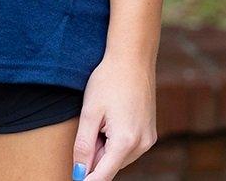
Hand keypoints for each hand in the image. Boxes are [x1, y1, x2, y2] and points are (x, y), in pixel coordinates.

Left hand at [72, 50, 156, 179]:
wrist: (133, 56)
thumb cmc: (109, 79)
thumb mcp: (90, 112)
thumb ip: (83, 147)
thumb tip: (79, 174)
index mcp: (125, 142)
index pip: (102, 177)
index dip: (85, 180)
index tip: (74, 177)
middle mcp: (141, 145)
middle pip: (110, 166)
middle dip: (95, 155)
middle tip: (92, 125)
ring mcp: (148, 139)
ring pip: (119, 158)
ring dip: (106, 148)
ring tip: (104, 117)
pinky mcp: (150, 132)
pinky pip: (128, 148)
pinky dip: (117, 141)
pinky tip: (114, 117)